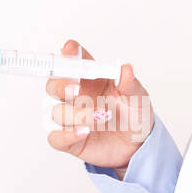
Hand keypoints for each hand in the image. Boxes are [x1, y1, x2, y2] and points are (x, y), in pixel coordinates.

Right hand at [45, 39, 153, 177]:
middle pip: (54, 85)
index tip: (70, 48)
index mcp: (90, 79)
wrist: (138, 144)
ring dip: (77, 114)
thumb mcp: (138, 97)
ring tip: (102, 117)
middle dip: (61, 85)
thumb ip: (130, 83)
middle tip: (76, 88)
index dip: (69, 54)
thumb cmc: (134, 115)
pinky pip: (56, 138)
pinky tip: (83, 132)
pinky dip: (66, 135)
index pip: (73, 62)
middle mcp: (76, 96)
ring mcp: (71, 118)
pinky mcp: (69, 140)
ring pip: (58, 112)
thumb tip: (125, 68)